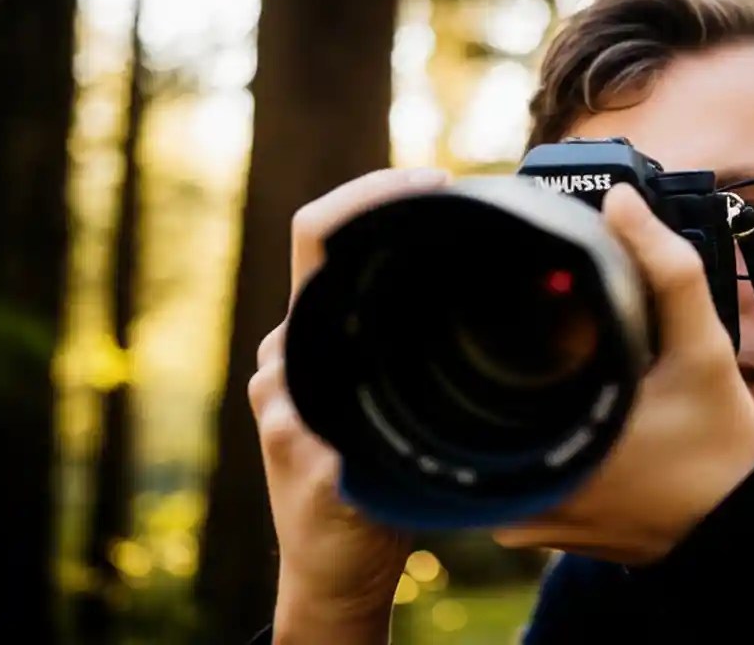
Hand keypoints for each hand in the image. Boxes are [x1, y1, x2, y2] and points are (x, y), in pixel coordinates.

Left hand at [250, 167, 452, 643]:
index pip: (318, 239)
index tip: (430, 183)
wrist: (332, 570)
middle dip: (397, 215)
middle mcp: (292, 349)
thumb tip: (327, 407)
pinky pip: (354, 311)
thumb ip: (340, 441)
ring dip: (400, 252)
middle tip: (461, 203)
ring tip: (459, 243)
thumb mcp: (352, 487)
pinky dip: (396, 290)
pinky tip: (438, 296)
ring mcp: (302, 360)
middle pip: (338, 244)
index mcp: (301, 360)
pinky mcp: (316, 375)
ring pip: (352, 278)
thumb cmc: (342, 532)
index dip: (369, 197)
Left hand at [491, 183, 753, 564]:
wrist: (734, 531)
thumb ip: (670, 273)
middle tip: (547, 336)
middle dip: (508, 357)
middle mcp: (528, 487)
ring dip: (511, 396)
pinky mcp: (530, 525)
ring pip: (484, 430)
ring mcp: (523, 516)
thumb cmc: (719, 445)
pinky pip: (504, 464)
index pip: (488, 363)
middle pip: (478, 393)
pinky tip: (559, 411)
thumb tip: (621, 201)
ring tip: (551, 369)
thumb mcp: (705, 351)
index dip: (495, 321)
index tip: (515, 297)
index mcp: (561, 442)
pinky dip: (524, 433)